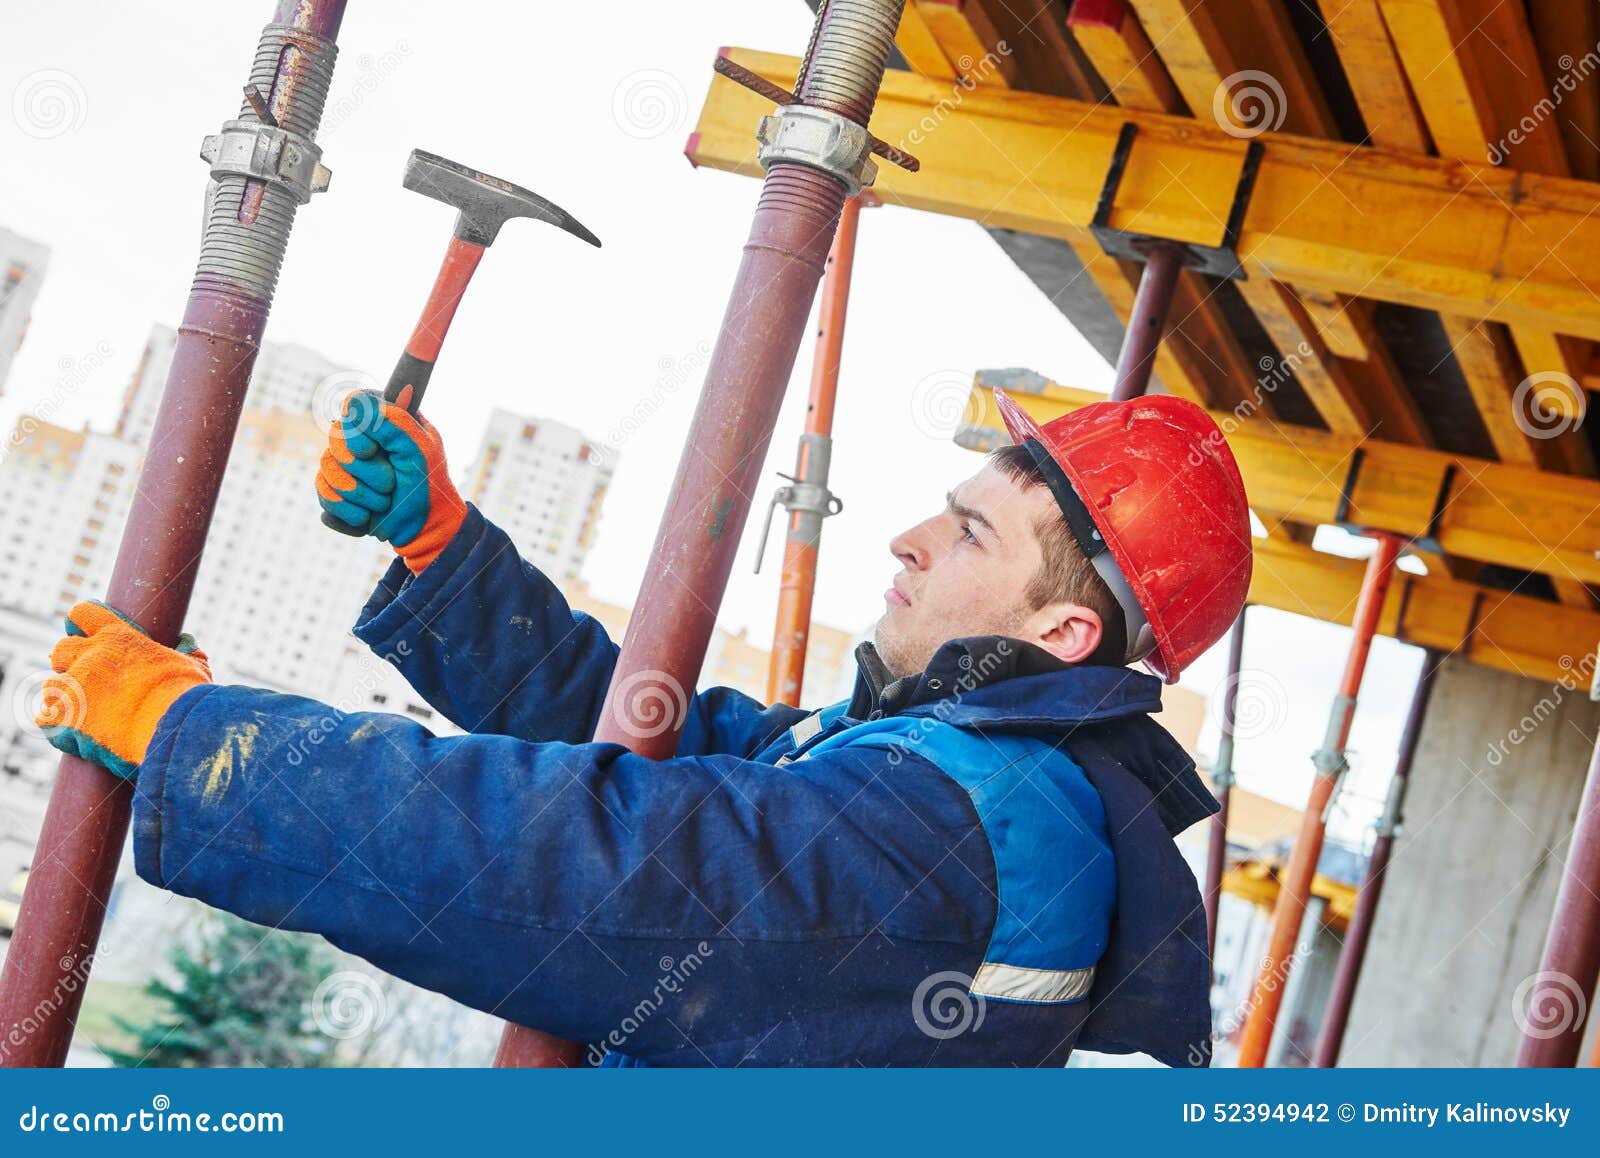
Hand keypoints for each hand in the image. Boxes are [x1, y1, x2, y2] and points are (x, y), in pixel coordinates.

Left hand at [38, 601, 212, 779]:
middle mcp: (91, 657)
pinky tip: (71, 731)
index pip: (84, 613)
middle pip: (60, 649)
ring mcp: (75, 686)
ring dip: (63, 695)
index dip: (81, 622)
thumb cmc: (186, 696)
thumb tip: (188, 643)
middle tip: (86, 677)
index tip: (83, 632)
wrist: (170, 729)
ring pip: (51, 685)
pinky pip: (45, 718)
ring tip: (82, 710)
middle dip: (69, 661)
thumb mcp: (194, 667)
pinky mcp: (65, 717)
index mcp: (119, 638)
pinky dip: (56, 725)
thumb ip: (188, 652)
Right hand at [316, 391, 466, 573]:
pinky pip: (323, 491)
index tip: (371, 450)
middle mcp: (363, 436)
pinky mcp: (334, 487)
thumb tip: (363, 401)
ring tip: (384, 502)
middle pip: (336, 435)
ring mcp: (346, 461)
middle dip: (364, 469)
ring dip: (360, 492)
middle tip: (390, 483)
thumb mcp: (421, 450)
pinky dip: (347, 509)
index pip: (356, 402)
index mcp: (386, 419)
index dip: (356, 426)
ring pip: (327, 465)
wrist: (422, 529)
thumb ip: (395, 421)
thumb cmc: (428, 486)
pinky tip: (366, 517)